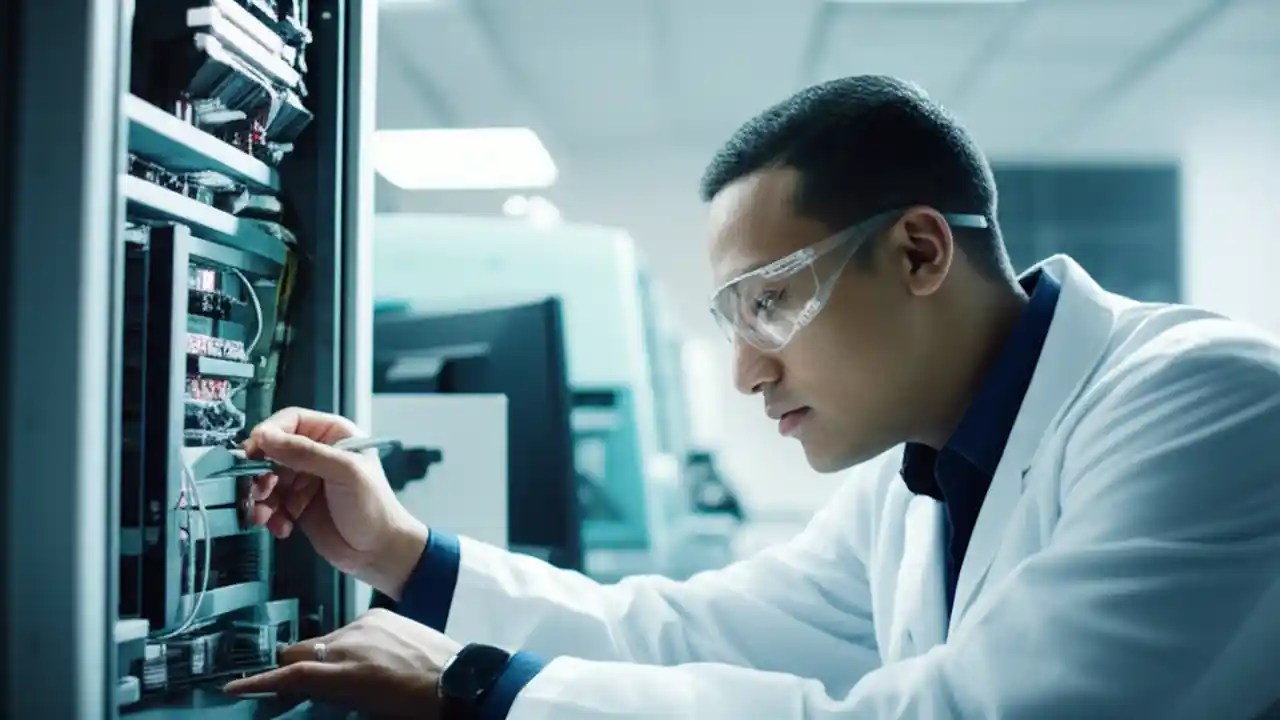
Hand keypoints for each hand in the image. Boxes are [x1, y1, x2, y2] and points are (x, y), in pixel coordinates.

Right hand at [224, 608, 461, 718]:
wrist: (462, 680)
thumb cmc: (417, 706)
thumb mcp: (367, 710)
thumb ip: (331, 697)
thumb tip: (310, 694)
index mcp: (345, 675)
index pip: (289, 677)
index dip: (257, 683)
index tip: (233, 687)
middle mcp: (350, 644)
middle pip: (297, 652)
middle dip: (289, 668)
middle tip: (293, 686)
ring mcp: (365, 624)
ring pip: (322, 639)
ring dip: (322, 656)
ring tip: (342, 675)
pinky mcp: (380, 614)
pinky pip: (350, 628)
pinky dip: (347, 643)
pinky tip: (366, 658)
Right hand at [243, 407, 427, 598]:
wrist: (379, 551)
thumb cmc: (375, 508)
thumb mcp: (344, 472)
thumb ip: (306, 453)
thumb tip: (268, 437)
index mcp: (333, 436)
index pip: (291, 421)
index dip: (270, 432)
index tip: (255, 449)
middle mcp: (317, 455)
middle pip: (272, 451)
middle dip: (261, 471)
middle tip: (261, 487)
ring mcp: (305, 480)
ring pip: (266, 479)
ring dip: (261, 497)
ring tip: (266, 513)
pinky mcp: (297, 505)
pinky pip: (270, 504)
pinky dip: (268, 515)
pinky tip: (282, 526)